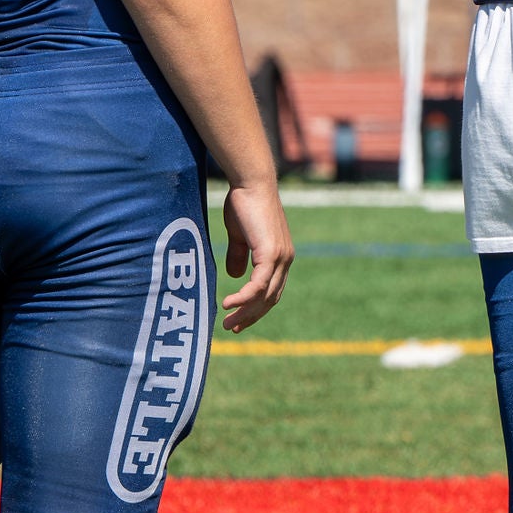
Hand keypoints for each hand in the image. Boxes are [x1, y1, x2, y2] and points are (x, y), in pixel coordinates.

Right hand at [220, 181, 292, 331]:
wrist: (251, 184)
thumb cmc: (244, 205)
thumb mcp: (240, 236)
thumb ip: (239, 256)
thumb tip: (235, 276)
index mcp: (280, 257)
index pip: (272, 292)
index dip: (256, 309)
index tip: (239, 322)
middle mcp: (285, 260)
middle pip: (270, 299)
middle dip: (250, 317)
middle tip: (231, 328)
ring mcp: (280, 257)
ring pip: (264, 295)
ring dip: (245, 311)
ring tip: (227, 322)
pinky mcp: (270, 253)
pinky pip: (258, 284)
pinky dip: (244, 297)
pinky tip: (228, 304)